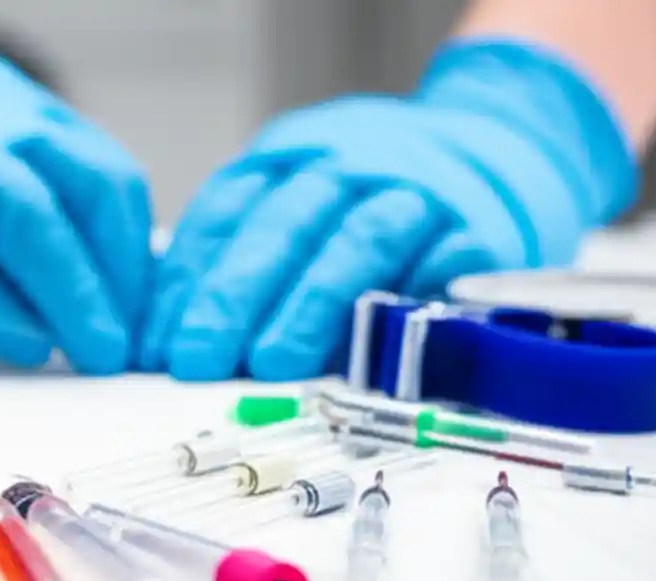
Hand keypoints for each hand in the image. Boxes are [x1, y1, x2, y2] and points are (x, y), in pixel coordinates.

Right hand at [0, 16, 150, 373]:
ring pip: (32, 218)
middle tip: (126, 342)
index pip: (101, 173)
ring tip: (92, 352)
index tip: (136, 313)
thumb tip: (60, 277)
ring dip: (75, 295)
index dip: (130, 252)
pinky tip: (22, 343)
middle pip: (88, 188)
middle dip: (120, 276)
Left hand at [140, 40, 636, 380]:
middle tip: (196, 359)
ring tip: (268, 365)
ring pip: (355, 243)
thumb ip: (240, 264)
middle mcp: (349, 166)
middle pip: (280, 227)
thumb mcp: (299, 203)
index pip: (225, 216)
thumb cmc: (373, 195)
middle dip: (232, 296)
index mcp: (291, 160)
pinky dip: (398, 310)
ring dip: (308, 306)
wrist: (498, 141)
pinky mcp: (477, 231)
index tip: (156, 346)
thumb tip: (168, 348)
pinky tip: (362, 355)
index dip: (186, 283)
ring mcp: (415, 194)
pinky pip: (436, 270)